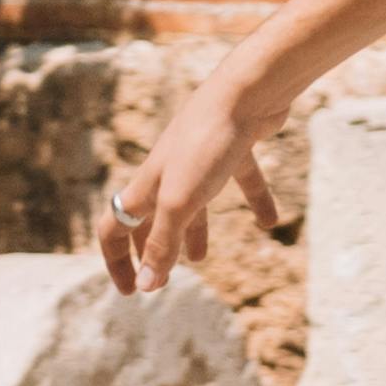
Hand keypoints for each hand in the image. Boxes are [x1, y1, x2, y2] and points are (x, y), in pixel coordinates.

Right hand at [101, 91, 281, 294]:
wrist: (247, 93)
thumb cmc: (207, 144)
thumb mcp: (181, 202)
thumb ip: (164, 243)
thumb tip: (147, 286)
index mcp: (148, 184)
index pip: (115, 226)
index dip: (117, 261)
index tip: (131, 292)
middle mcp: (170, 170)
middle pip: (150, 216)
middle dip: (151, 248)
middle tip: (159, 277)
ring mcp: (203, 158)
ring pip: (192, 202)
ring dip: (193, 232)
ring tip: (201, 259)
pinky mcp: (236, 148)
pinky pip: (242, 180)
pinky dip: (254, 201)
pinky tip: (270, 221)